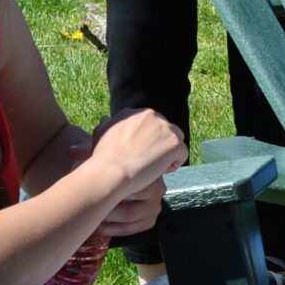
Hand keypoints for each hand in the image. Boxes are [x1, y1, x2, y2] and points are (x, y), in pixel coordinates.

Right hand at [85, 109, 183, 231]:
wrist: (111, 171)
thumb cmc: (103, 159)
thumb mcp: (101, 135)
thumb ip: (107, 125)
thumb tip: (107, 118)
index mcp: (133, 112)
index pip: (150, 124)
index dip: (146, 141)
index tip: (137, 154)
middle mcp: (150, 114)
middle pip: (165, 130)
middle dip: (159, 146)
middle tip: (145, 162)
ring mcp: (164, 127)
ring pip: (176, 140)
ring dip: (168, 153)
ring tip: (153, 167)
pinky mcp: (174, 142)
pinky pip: (182, 154)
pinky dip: (174, 164)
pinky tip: (159, 171)